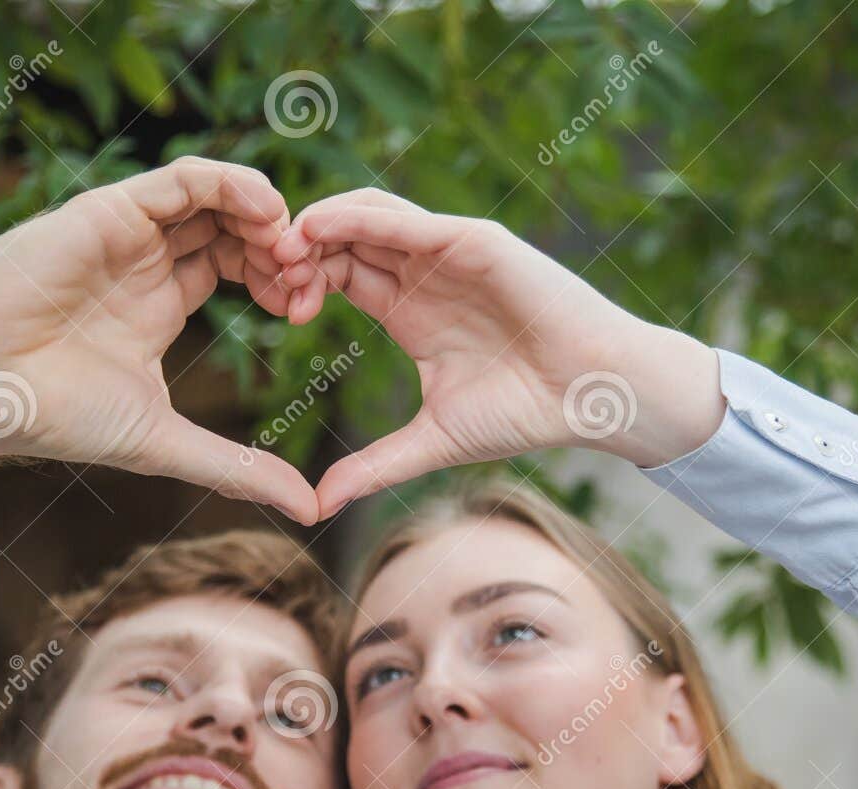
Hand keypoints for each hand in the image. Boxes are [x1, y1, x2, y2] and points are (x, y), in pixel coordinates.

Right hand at [0, 157, 321, 522]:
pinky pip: (182, 178)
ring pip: (213, 193)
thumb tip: (310, 510)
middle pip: (233, 226)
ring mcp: (127, 232)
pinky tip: (266, 213)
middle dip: (280, 246)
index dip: (279, 279)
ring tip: (291, 247)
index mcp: (159, 301)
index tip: (305, 311)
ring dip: (264, 211)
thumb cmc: (56, 415)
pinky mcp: (108, 211)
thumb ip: (240, 468)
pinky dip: (231, 184)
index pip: (236, 265)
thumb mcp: (168, 442)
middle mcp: (144, 260)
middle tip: (307, 280)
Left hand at [270, 188, 722, 516]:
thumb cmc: (526, 413)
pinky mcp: (474, 241)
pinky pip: (405, 219)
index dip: (301, 282)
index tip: (275, 310)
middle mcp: (425, 272)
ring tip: (283, 248)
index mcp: (409, 309)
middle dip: (298, 249)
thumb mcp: (433, 440)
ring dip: (319, 225)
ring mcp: (449, 252)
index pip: (339, 273)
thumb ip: (375, 465)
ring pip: (368, 214)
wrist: (593, 395)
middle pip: (343, 237)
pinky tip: (319, 229)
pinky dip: (357, 217)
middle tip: (265, 274)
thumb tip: (318, 505)